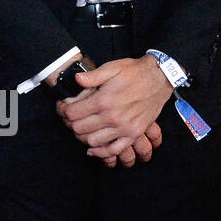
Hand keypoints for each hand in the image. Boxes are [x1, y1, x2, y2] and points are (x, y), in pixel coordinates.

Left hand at [56, 54, 172, 159]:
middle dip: (70, 123)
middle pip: (79, 129)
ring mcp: (124, 128)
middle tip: (69, 118)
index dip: (62, 110)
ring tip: (81, 127)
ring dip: (83, 136)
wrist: (159, 79)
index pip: (72, 113)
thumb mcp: (111, 68)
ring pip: (93, 141)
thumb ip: (92, 76)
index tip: (62, 107)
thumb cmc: (133, 72)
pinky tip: (93, 148)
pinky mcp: (133, 134)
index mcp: (103, 101)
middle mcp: (112, 117)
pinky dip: (101, 152)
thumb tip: (76, 79)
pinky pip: (114, 150)